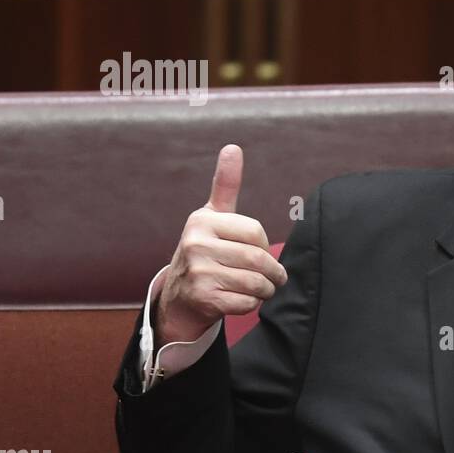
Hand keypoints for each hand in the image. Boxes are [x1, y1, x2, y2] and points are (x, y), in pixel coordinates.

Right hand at [154, 145, 288, 344]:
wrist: (179, 296)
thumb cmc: (205, 251)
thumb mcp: (212, 216)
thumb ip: (225, 185)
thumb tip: (233, 147)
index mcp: (202, 221)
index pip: (256, 232)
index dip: (264, 245)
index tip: (259, 251)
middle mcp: (195, 244)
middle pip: (258, 259)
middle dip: (273, 272)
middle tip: (274, 278)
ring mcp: (198, 272)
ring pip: (256, 282)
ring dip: (265, 290)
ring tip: (260, 288)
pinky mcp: (202, 298)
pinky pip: (246, 303)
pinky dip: (251, 305)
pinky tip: (240, 300)